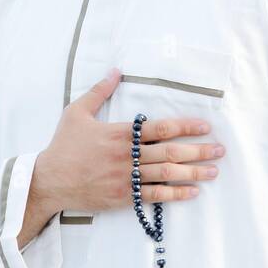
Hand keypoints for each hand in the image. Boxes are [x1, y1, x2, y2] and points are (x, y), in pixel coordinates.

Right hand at [19, 70, 223, 246]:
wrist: (47, 181)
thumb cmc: (63, 146)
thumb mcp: (77, 112)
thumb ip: (99, 91)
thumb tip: (115, 70)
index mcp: (120, 134)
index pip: (161, 128)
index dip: (186, 126)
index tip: (205, 126)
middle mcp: (127, 156)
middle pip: (170, 152)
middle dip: (198, 150)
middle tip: (220, 149)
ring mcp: (126, 178)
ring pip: (166, 175)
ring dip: (193, 172)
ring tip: (213, 171)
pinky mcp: (123, 197)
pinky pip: (154, 196)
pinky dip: (175, 194)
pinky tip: (192, 192)